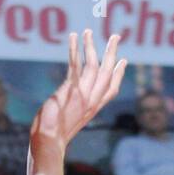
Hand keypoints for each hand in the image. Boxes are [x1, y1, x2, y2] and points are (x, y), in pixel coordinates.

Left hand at [30, 30, 125, 146]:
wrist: (50, 143)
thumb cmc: (54, 137)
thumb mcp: (68, 123)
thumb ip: (72, 112)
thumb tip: (67, 106)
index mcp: (93, 109)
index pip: (111, 90)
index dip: (118, 75)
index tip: (123, 61)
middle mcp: (92, 101)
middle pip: (107, 72)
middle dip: (112, 53)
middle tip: (115, 37)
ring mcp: (82, 95)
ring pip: (93, 64)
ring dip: (90, 45)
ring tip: (89, 31)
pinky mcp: (70, 89)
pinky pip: (75, 64)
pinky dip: (74, 49)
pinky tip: (74, 36)